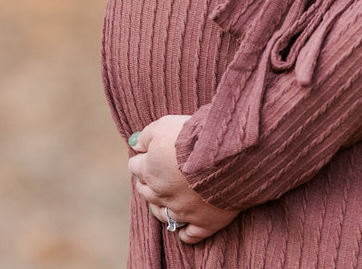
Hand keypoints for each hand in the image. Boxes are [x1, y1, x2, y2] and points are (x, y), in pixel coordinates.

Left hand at [129, 115, 238, 244]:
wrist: (227, 155)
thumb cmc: (193, 136)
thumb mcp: (164, 125)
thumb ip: (146, 136)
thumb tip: (135, 144)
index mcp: (150, 170)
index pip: (135, 167)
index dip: (141, 160)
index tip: (147, 155)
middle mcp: (162, 194)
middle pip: (146, 192)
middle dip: (148, 183)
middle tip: (155, 176)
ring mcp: (183, 211)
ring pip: (163, 215)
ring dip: (161, 208)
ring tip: (164, 202)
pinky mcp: (205, 222)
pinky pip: (191, 235)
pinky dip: (186, 234)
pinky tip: (183, 233)